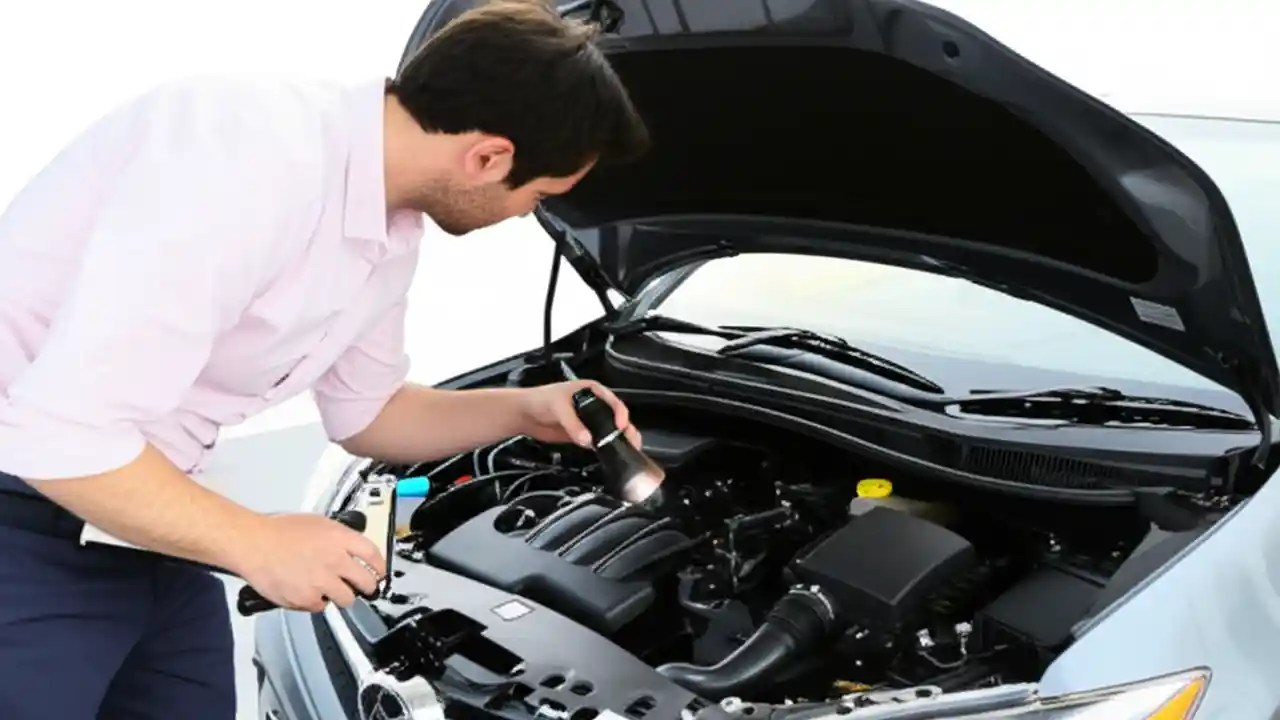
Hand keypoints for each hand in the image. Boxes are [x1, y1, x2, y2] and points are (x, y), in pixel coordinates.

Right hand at [232, 513, 385, 612]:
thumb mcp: (317, 524)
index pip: (374, 555)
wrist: (254, 545)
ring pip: (347, 598)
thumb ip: (338, 538)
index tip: (380, 573)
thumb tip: (350, 549)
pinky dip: (315, 602)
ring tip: (328, 590)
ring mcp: (323, 581)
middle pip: (367, 581)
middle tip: (365, 589)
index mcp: (341, 538)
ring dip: (341, 596)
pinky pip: (321, 606)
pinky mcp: (308, 598)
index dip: (380, 567)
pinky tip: (306, 591)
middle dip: (368, 587)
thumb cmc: (278, 532)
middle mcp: (336, 560)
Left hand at [517, 380, 640, 448]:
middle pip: (616, 417)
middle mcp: (593, 405)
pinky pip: (597, 441)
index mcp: (591, 391)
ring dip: (618, 439)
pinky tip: (610, 453)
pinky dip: (604, 447)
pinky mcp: (582, 434)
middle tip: (629, 439)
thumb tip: (587, 439)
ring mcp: (588, 420)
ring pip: (609, 430)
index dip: (619, 413)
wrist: (524, 414)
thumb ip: (573, 424)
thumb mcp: (558, 407)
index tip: (620, 425)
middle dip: (624, 428)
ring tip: (626, 449)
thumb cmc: (540, 400)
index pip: (612, 401)